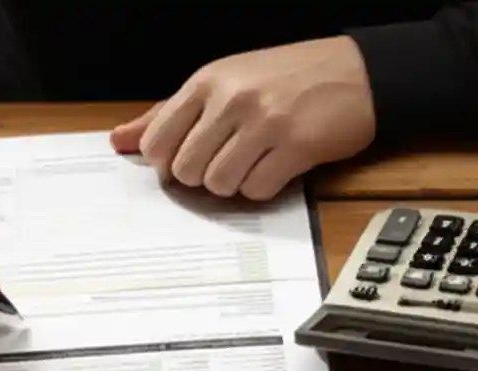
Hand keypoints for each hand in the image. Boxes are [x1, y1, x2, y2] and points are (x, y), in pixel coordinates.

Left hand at [110, 36, 375, 200]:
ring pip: (219, 184)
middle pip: (186, 169)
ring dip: (234, 185)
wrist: (357, 73)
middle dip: (203, 178)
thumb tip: (120, 140)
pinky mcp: (296, 146)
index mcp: (208, 81)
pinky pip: (257, 189)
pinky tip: (276, 167)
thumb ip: (171, 113)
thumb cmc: (289, 78)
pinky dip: (263, 188)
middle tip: (227, 162)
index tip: (187, 160)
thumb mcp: (225, 81)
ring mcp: (264, 122)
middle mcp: (232, 98)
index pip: (157, 140)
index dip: (167, 163)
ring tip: (253, 163)